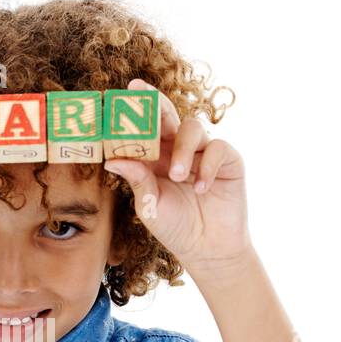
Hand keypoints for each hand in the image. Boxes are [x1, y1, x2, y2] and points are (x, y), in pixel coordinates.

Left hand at [103, 78, 251, 269]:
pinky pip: (217, 148)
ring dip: (181, 148)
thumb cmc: (175, 227)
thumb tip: (112, 160)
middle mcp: (178, 149)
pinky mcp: (228, 160)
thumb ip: (137, 180)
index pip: (144, 127)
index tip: (123, 92)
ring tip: (176, 175)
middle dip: (155, 103)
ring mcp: (203, 152)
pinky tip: (200, 188)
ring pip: (192, 128)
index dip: (135, 110)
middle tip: (142, 94)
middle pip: (168, 115)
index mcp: (156, 157)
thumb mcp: (150, 205)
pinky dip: (206, 166)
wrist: (207, 248)